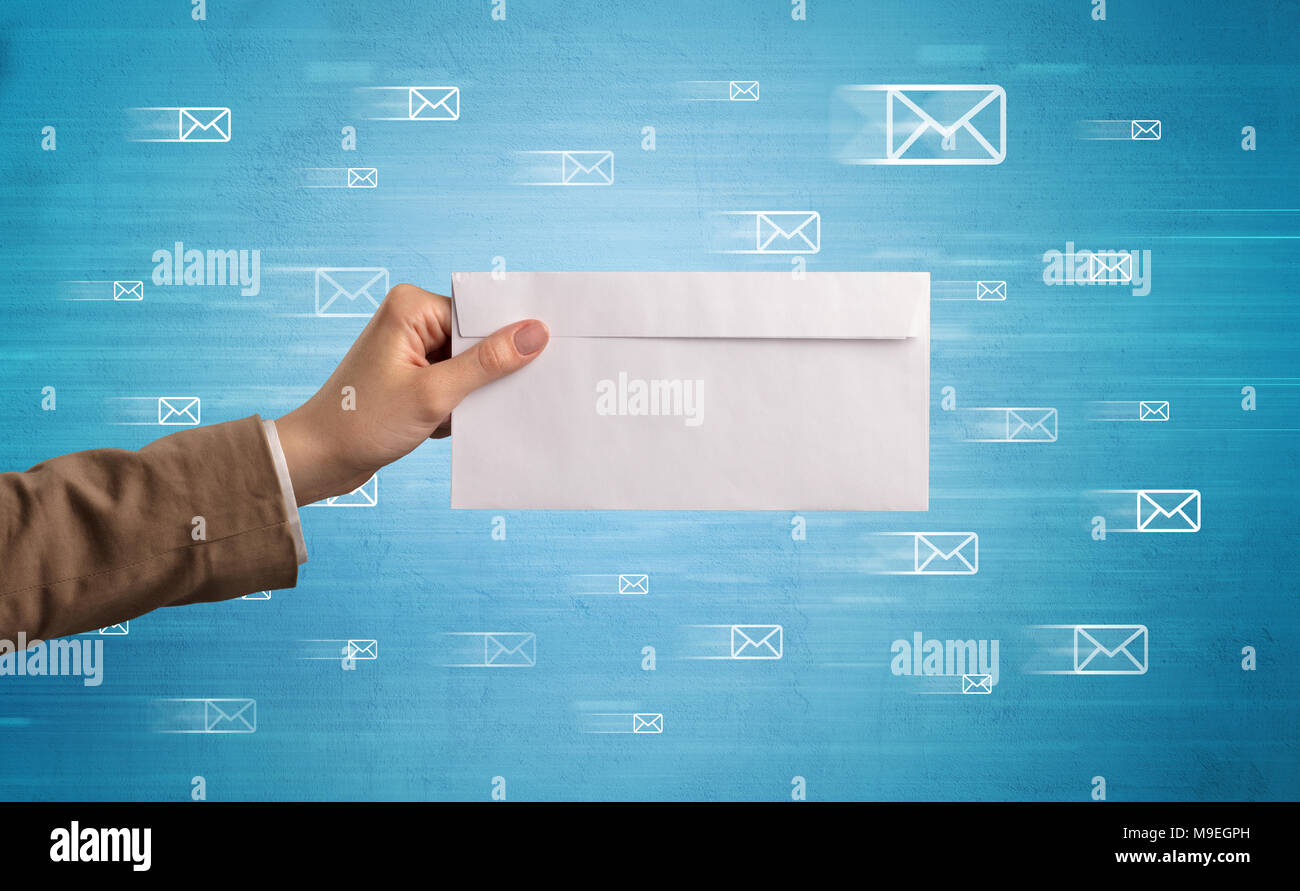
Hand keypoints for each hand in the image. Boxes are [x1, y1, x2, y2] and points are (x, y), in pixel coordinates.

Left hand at [275, 283, 547, 505]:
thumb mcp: (434, 394)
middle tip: (507, 395)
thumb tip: (536, 333)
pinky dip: (460, 403)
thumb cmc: (363, 423)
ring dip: (474, 392)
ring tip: (464, 415)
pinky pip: (455, 380)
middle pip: (476, 337)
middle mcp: (412, 318)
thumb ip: (487, 363)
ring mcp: (411, 347)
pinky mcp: (412, 373)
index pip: (479, 314)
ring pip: (469, 363)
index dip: (510, 337)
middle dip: (492, 369)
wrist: (318, 459)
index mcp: (412, 306)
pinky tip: (449, 424)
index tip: (544, 358)